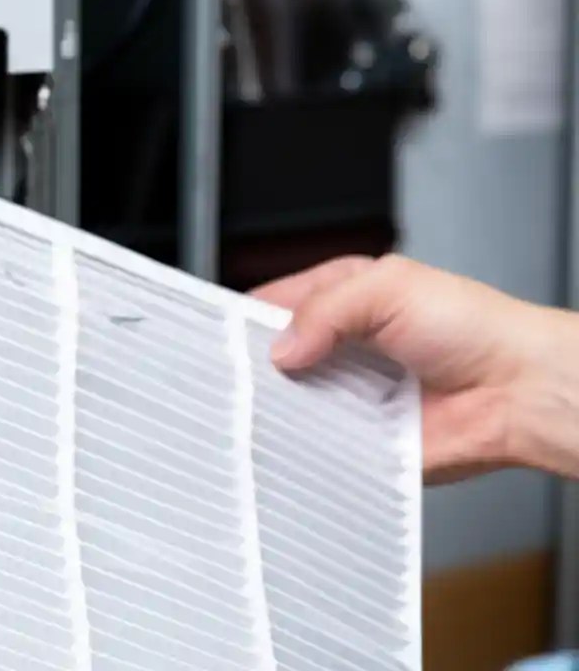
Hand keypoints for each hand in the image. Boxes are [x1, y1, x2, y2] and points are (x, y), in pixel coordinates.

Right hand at [252, 254, 578, 482]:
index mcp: (337, 300)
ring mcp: (343, 395)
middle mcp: (336, 348)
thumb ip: (324, 309)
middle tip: (242, 379)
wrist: (518, 393)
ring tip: (271, 408)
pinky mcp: (355, 440)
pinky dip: (304, 445)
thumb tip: (280, 349)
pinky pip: (313, 446)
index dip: (239, 322)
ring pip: (285, 406)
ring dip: (279, 410)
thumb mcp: (388, 287)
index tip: (216, 339)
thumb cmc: (475, 329)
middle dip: (254, 371)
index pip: (267, 307)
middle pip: (269, 361)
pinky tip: (301, 439)